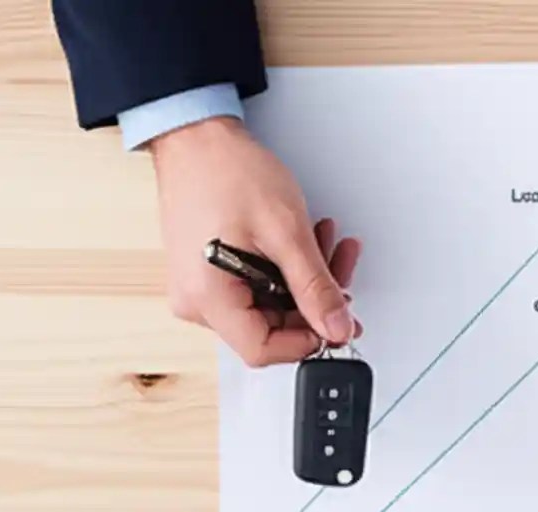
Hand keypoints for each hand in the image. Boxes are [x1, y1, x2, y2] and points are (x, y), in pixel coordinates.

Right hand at [148, 116, 361, 366]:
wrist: (197, 137)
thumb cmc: (225, 170)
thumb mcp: (285, 232)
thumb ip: (315, 287)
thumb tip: (337, 326)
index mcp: (207, 297)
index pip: (262, 350)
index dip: (306, 341)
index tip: (337, 323)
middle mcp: (196, 300)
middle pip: (269, 327)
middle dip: (313, 299)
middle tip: (341, 269)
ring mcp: (200, 287)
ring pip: (268, 305)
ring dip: (304, 279)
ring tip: (326, 242)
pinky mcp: (209, 273)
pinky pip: (255, 286)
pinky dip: (285, 268)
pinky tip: (305, 242)